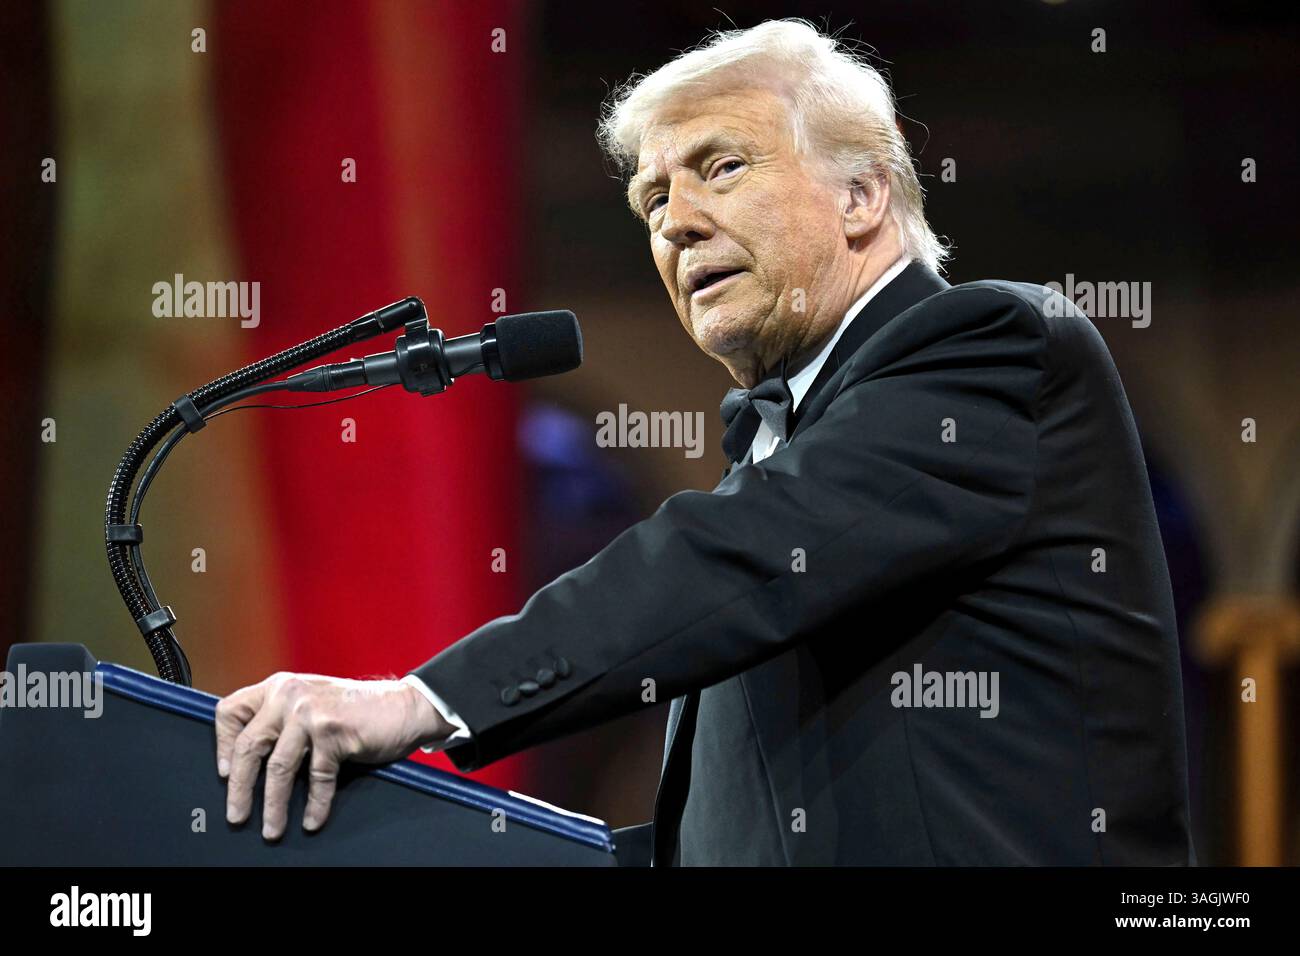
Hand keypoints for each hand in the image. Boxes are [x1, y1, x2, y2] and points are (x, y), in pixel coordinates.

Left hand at [214, 672, 451, 840]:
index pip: (230, 710)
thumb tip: (248, 761)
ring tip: (271, 829)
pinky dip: (315, 804)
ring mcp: (311, 713)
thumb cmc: (357, 709)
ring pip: (278, 768)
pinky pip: (316, 778)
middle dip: (239, 787)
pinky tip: (312, 819)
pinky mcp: (333, 732)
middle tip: (236, 814)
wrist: (404, 706)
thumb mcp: (311, 702)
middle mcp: (290, 695)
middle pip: (248, 746)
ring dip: (273, 805)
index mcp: (279, 687)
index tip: (223, 771)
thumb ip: (282, 718)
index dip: (221, 744)